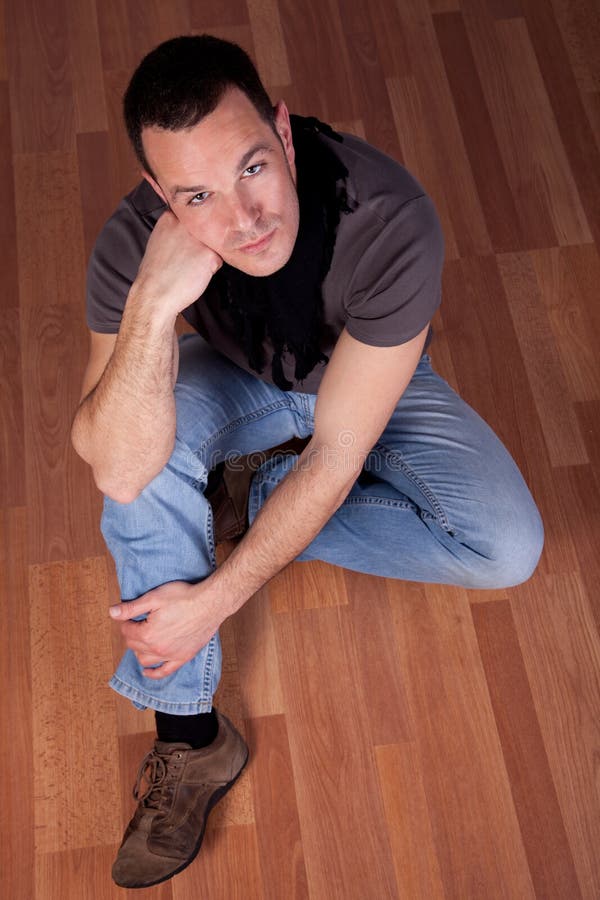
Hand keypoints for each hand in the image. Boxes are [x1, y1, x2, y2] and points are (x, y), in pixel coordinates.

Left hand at [109, 579, 224, 678]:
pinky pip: (164, 671)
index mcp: (148, 633)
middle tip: (137, 622)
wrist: (210, 603)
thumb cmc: (184, 597)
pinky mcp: (183, 657)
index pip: (126, 631)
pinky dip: (153, 673)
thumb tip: (112, 613)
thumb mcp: (154, 597)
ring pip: (144, 659)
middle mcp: (157, 648)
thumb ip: (131, 608)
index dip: (126, 621)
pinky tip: (147, 671)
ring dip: (139, 650)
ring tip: (143, 639)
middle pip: (133, 645)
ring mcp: (170, 655)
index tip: (132, 614)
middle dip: (131, 634)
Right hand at [132, 210, 222, 318]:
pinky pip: (219, 259)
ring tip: (190, 266)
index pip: (192, 217)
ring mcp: (198, 238)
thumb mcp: (159, 240)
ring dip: (206, 255)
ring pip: (213, 244)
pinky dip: (211, 269)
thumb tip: (190, 231)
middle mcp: (185, 224)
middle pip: (205, 229)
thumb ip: (174, 230)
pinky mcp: (209, 254)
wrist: (154, 294)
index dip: (192, 232)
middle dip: (201, 242)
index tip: (186, 243)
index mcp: (170, 218)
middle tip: (187, 258)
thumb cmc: (156, 274)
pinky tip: (195, 273)